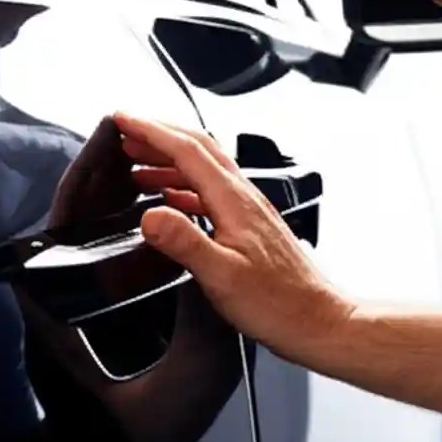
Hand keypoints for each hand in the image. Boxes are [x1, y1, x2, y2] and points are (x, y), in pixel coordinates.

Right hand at [112, 112, 353, 359]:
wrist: (318, 321)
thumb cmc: (278, 304)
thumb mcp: (222, 276)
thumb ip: (184, 242)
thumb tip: (150, 215)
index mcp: (234, 200)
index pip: (187, 150)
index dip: (150, 131)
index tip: (123, 120)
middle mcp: (244, 197)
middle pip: (197, 148)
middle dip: (158, 135)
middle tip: (125, 133)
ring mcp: (249, 210)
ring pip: (204, 168)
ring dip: (168, 159)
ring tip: (138, 164)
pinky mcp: (250, 226)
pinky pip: (210, 191)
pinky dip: (183, 185)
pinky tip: (172, 199)